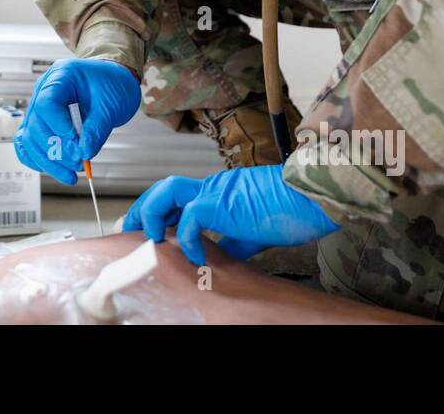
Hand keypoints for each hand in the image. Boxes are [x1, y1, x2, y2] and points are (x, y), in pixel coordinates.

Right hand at [13, 58, 139, 184]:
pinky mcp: (41, 120)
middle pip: (35, 124)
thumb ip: (96, 130)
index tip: (77, 145)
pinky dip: (37, 157)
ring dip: (48, 160)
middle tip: (79, 163)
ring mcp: (39, 105)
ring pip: (29, 137)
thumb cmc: (113, 84)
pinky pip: (27, 141)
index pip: (46, 104)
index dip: (59, 129)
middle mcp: (44, 89)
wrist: (114, 79)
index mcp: (61, 76)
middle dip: (56, 150)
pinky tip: (53, 168)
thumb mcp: (111, 105)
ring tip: (71, 173)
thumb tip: (84, 153)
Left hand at [122, 164, 338, 265]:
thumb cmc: (293, 211)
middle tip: (129, 232)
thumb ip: (233, 241)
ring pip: (166, 191)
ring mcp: (217, 191)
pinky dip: (186, 238)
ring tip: (153, 240)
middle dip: (141, 209)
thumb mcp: (256, 230)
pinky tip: (197, 256)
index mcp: (220, 191)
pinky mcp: (223, 203)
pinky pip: (190, 218)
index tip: (143, 231)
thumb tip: (218, 257)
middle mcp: (213, 186)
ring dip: (151, 215)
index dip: (156, 212)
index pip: (178, 197)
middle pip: (164, 188)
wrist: (314, 198)